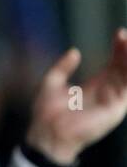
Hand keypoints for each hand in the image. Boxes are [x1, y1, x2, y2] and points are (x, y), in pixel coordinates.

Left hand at [26, 29, 126, 165]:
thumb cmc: (47, 113)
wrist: (46, 133)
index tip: (120, 33)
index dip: (119, 49)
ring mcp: (112, 101)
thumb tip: (75, 51)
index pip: (114, 64)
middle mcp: (108, 92)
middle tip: (125, 34)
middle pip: (125, 68)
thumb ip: (64, 67)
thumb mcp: (52, 82)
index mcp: (95, 86)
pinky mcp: (114, 109)